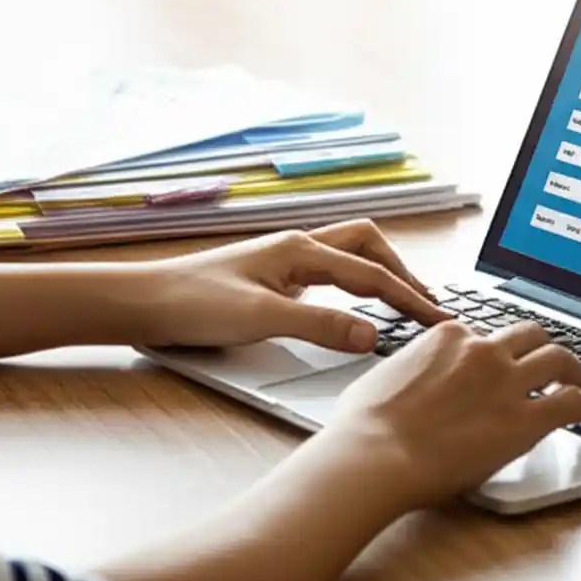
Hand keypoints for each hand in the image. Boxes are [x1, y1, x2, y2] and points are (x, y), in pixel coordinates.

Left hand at [139, 219, 449, 350]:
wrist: (141, 302)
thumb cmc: (192, 304)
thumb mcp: (260, 319)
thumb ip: (320, 326)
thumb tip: (372, 334)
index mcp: (301, 250)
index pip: (373, 275)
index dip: (410, 299)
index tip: (439, 320)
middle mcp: (297, 247)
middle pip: (369, 246)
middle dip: (403, 272)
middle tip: (425, 304)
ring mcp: (284, 260)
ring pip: (349, 254)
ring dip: (380, 272)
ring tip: (402, 300)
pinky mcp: (273, 277)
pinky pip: (330, 271)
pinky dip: (355, 282)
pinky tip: (354, 304)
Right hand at [330, 320, 580, 506]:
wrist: (373, 456)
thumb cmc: (365, 426)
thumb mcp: (383, 375)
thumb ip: (411, 367)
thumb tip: (409, 376)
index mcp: (447, 336)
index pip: (486, 335)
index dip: (497, 354)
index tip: (501, 367)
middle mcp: (483, 351)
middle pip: (530, 336)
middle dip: (541, 349)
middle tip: (550, 366)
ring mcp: (507, 382)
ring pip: (559, 359)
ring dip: (573, 370)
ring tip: (578, 384)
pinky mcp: (525, 419)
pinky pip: (572, 401)